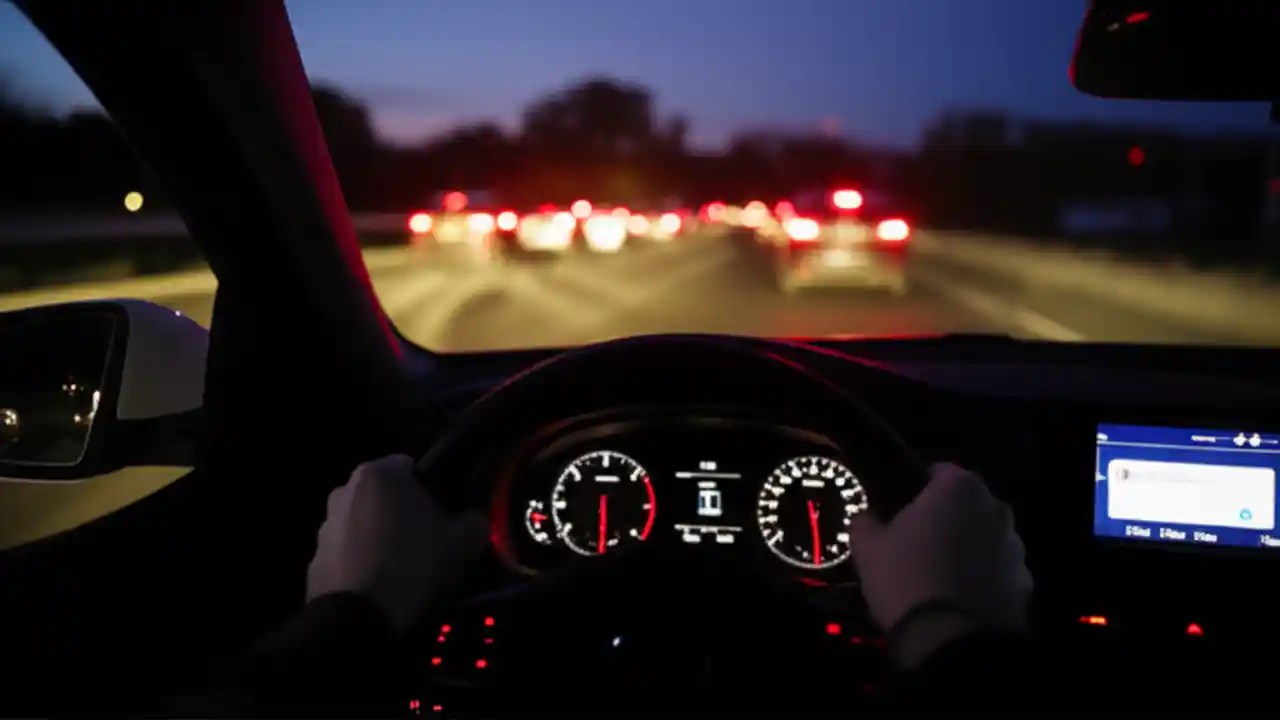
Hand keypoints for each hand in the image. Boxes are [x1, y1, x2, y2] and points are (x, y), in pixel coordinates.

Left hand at [306, 454, 487, 631]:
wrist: (359, 616)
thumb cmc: (411, 563)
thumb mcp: (460, 543)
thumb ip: (474, 522)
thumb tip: (474, 521)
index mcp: (379, 473)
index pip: (412, 466)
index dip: (431, 490)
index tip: (442, 516)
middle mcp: (345, 489)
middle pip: (385, 495)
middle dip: (402, 512)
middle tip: (425, 541)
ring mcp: (325, 524)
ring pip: (364, 523)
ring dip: (379, 536)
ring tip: (401, 568)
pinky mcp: (314, 557)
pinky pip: (347, 552)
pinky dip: (361, 562)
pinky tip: (378, 585)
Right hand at [849, 462, 1031, 667]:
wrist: (951, 641)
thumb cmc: (906, 578)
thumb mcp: (867, 546)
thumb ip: (865, 521)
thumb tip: (868, 517)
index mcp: (959, 488)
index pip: (938, 472)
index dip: (917, 489)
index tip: (901, 511)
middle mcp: (995, 508)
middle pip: (967, 504)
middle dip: (948, 517)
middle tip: (919, 542)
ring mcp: (1015, 546)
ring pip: (986, 537)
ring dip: (969, 547)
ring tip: (941, 575)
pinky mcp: (1025, 582)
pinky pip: (998, 570)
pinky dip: (984, 577)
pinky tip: (961, 598)